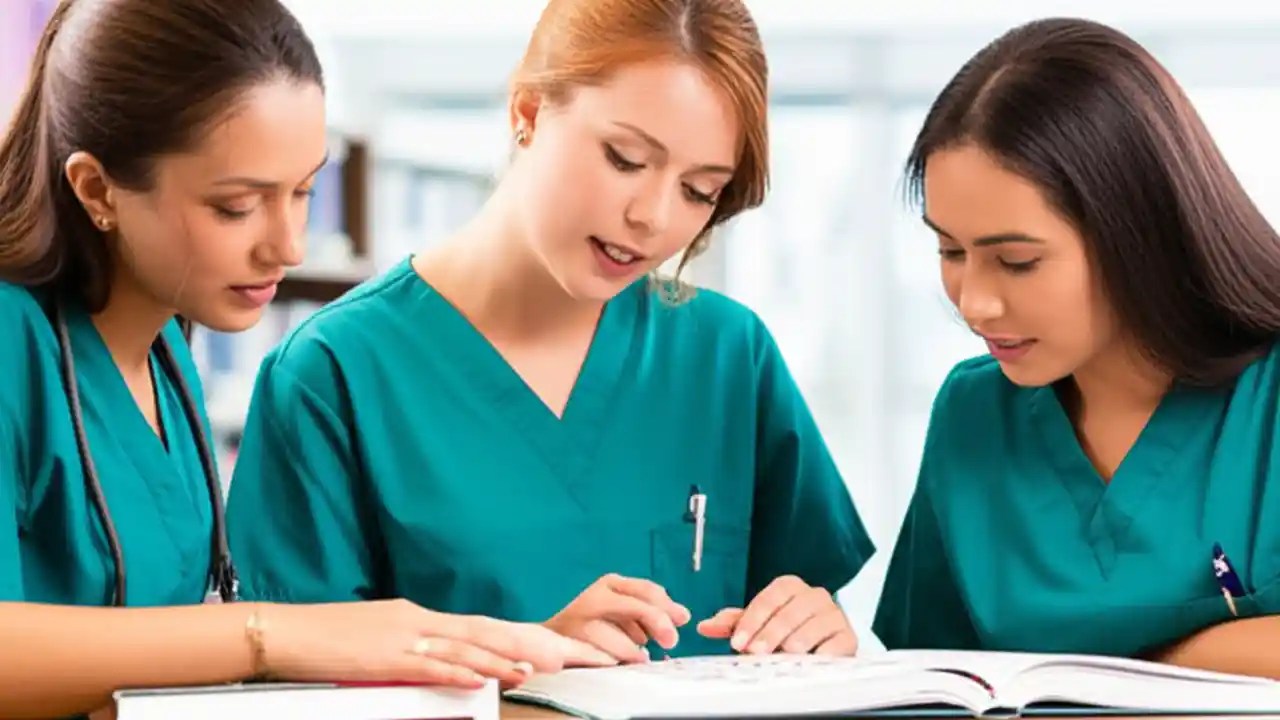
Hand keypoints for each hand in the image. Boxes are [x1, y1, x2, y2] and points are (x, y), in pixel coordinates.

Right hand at [256, 599, 616, 689]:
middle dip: (532, 642)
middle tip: (572, 653)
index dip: (521, 637)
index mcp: (421, 619)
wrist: (286, 632)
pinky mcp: (387, 657)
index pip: (482, 627)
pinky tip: (486, 678)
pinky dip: (463, 671)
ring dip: (507, 657)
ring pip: (468, 646)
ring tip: (544, 666)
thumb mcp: (382, 642)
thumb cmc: (329, 641)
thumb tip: (450, 665)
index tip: (557, 647)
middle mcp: (421, 622)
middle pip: (489, 630)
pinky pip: (433, 665)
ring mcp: (406, 638)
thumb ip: (418, 650)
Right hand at [545, 574, 691, 663]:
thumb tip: (683, 616)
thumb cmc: (595, 624)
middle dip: (659, 624)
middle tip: (670, 642)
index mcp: (611, 584)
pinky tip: (615, 660)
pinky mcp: (574, 644)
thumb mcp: (624, 609)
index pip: (647, 589)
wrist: (552, 639)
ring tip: (632, 651)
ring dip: (635, 650)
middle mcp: (596, 597)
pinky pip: (609, 658)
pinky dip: (618, 661)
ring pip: (626, 639)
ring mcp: (582, 620)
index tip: (682, 620)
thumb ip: (651, 610)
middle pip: (638, 608)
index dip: (668, 606)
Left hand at [697, 575, 856, 655]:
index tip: (738, 642)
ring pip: (816, 622)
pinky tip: (812, 659)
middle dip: (771, 632)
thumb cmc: (785, 633)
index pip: (771, 597)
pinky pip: (839, 641)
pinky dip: (825, 650)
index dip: (753, 619)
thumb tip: (704, 626)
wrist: (820, 647)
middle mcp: (815, 596)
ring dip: (798, 638)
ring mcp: (834, 615)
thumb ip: (735, 624)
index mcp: (790, 588)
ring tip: (785, 653)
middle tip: (755, 652)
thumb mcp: (758, 626)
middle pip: (792, 609)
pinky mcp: (848, 637)